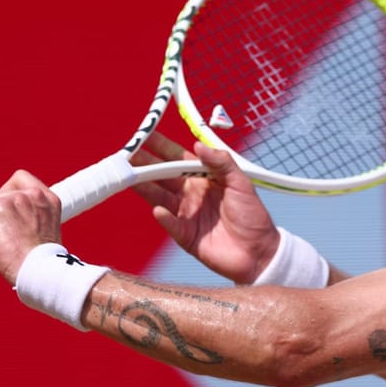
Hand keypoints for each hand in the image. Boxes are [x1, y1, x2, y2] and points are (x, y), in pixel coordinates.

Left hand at [0, 170, 62, 284]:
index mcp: (48, 199)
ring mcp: (13, 201)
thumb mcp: (45, 231)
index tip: (6, 211)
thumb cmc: (42, 260)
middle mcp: (31, 195)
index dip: (8, 192)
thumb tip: (8, 222)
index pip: (20, 179)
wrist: (40, 269)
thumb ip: (32, 218)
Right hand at [131, 134, 279, 283]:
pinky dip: (164, 217)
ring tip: (130, 177)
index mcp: (204, 178)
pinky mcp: (185, 235)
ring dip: (145, 187)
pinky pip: (171, 224)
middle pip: (163, 176)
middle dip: (145, 165)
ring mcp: (186, 214)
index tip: (146, 135)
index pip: (178, 159)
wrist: (258, 251)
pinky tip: (157, 210)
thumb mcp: (241, 183)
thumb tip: (199, 146)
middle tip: (127, 154)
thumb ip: (222, 163)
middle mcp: (191, 194)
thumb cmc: (253, 216)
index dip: (163, 148)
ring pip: (160, 197)